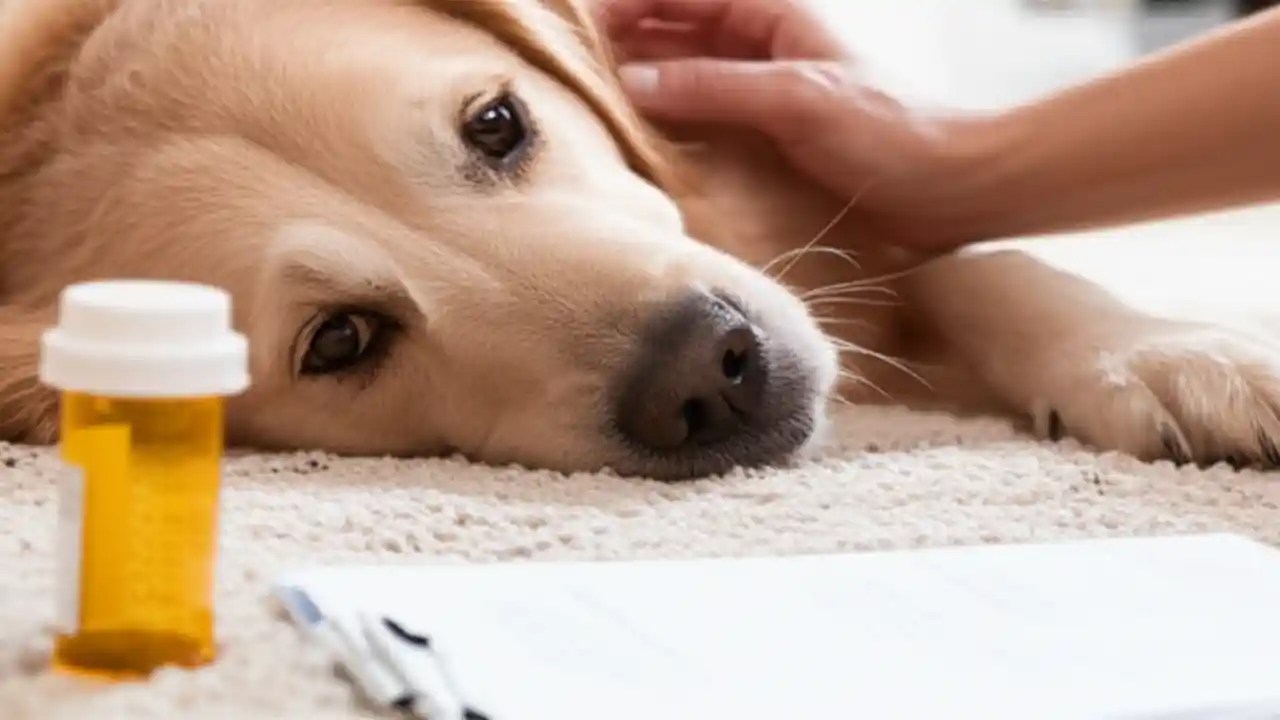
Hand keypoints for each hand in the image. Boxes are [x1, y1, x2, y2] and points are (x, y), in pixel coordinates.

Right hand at [598, 0, 995, 250]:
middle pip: (679, 24)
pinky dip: (669, 114)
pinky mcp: (769, 133)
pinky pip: (704, 111)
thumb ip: (714, 85)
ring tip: (590, 89)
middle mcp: (764, 44)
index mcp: (773, 14)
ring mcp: (764, 89)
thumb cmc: (889, 130)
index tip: (579, 15)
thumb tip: (635, 81)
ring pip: (687, 66)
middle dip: (626, 31)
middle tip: (569, 56)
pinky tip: (640, 128)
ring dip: (643, 72)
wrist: (948, 188)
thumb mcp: (796, 98)